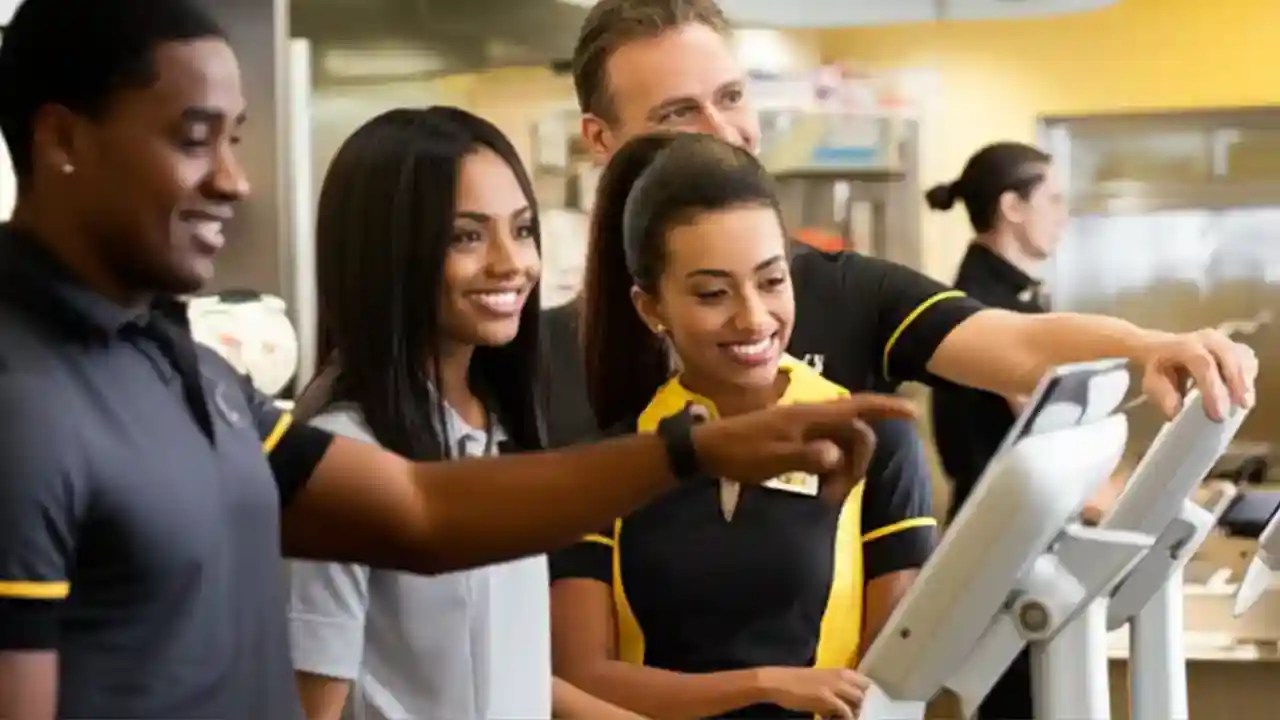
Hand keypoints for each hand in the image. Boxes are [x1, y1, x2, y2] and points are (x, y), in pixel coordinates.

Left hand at [690, 394, 914, 491]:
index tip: (913, 411)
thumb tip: (837, 456)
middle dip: (858, 461)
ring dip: (842, 470)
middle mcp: (811, 416)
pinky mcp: (795, 437)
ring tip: (825, 496)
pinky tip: (820, 487)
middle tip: (839, 494)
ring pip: (841, 444)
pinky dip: (829, 468)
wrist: (707, 449)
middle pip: (854, 431)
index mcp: (808, 416)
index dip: (886, 408)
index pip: (856, 407)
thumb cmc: (739, 453)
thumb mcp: (772, 460)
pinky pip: (826, 450)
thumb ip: (807, 456)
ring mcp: (803, 426)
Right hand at [755, 666, 870, 718]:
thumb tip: (846, 705)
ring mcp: (835, 687)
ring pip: (858, 702)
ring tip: (841, 717)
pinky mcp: (827, 698)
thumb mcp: (822, 681)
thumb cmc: (796, 682)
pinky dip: (844, 719)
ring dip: (854, 713)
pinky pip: (846, 712)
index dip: (867, 697)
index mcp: (841, 672)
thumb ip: (836, 690)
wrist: (777, 682)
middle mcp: (842, 677)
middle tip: (851, 715)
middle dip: (862, 706)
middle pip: (865, 694)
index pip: (867, 684)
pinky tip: (830, 719)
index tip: (862, 707)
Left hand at [1138, 329, 1256, 419]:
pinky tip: (1245, 392)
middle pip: (1228, 357)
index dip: (1214, 390)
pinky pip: (1247, 359)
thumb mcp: (1152, 381)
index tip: (1218, 415)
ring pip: (1242, 357)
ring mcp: (1222, 340)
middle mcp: (1206, 339)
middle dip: (1237, 383)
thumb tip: (1176, 412)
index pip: (1203, 364)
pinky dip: (1249, 375)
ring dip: (1246, 381)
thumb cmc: (1159, 368)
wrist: (1160, 348)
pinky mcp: (1233, 346)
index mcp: (1184, 346)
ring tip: (1245, 404)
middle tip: (1242, 407)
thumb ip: (1164, 395)